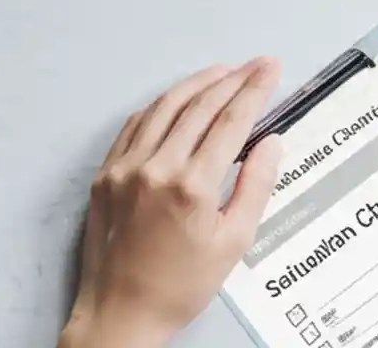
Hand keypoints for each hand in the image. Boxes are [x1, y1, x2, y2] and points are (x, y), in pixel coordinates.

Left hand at [59, 59, 285, 347]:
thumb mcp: (234, 242)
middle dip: (233, 79)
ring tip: (222, 71)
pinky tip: (177, 98)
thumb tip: (272, 142)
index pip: (231, 122)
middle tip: (256, 64)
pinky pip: (135, 126)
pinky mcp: (105, 175)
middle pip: (200, 106)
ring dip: (197, 84)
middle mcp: (156, 169)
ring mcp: (125, 169)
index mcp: (192, 187)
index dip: (255, 90)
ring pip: (165, 107)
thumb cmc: (181, 285)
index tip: (271, 69)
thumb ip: (255, 186)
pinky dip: (160, 105)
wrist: (121, 314)